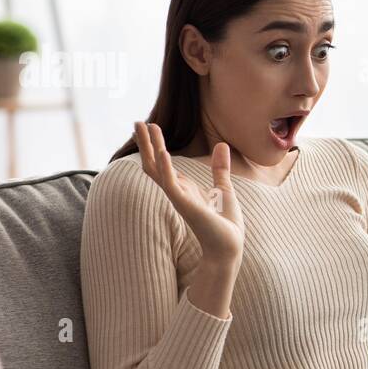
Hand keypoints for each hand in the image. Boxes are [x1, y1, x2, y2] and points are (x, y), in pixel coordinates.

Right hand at [133, 122, 244, 264]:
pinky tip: (162, 151)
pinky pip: (171, 184)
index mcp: (184, 188)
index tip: (150, 126)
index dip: (156, 145)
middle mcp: (177, 192)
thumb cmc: (226, 224)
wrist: (230, 246)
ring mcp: (178, 198)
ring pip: (156, 169)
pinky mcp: (185, 205)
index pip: (163, 164)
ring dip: (150, 148)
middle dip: (146, 142)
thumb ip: (220, 168)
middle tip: (137, 121)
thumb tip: (222, 145)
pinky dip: (166, 168)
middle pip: (154, 163)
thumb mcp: (224, 188)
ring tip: (144, 126)